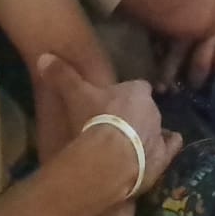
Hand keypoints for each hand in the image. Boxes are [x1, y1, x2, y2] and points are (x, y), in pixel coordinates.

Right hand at [36, 54, 180, 201]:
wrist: (109, 158)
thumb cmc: (95, 121)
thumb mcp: (75, 95)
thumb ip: (62, 75)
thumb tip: (44, 57)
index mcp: (138, 91)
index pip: (137, 88)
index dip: (126, 96)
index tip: (113, 104)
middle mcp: (153, 109)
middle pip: (145, 109)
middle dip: (134, 117)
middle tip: (115, 128)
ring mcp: (159, 133)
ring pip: (155, 129)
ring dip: (144, 134)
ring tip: (127, 145)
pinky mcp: (162, 157)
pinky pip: (170, 147)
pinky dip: (165, 148)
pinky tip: (155, 153)